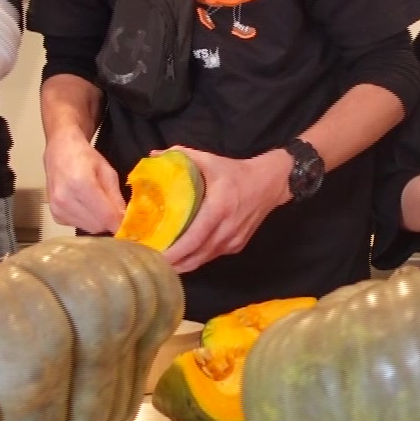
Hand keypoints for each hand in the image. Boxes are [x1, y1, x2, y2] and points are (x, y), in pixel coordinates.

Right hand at [43, 132, 125, 234]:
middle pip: (98, 226)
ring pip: (88, 228)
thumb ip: (116, 197)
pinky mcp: (55, 215)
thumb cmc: (85, 158)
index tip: (129, 223)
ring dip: (98, 221)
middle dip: (109, 221)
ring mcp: (57, 208)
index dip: (120, 222)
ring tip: (97, 204)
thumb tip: (125, 219)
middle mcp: (65, 199)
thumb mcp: (108, 172)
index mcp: (81, 184)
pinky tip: (85, 205)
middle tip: (114, 210)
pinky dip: (86, 220)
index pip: (106, 216)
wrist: (60, 152)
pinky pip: (78, 226)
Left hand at [163, 148, 292, 273]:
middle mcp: (226, 229)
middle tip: (151, 262)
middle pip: (196, 256)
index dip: (174, 251)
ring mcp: (233, 241)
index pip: (193, 238)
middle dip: (173, 263)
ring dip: (183, 264)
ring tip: (161, 263)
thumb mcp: (209, 160)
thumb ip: (181, 156)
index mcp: (218, 208)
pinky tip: (183, 256)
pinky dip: (196, 259)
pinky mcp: (237, 246)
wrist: (269, 184)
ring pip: (203, 260)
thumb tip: (152, 156)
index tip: (153, 254)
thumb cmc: (235, 172)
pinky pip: (212, 256)